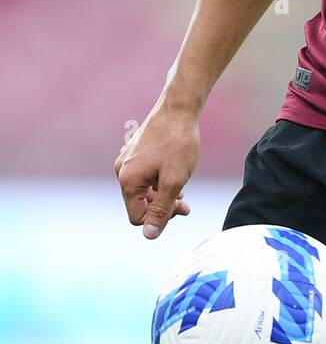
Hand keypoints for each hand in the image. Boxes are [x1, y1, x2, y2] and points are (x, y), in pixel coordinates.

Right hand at [115, 99, 200, 239]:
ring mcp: (127, 160)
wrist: (178, 107)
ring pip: (143, 189)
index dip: (160, 218)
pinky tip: (175, 174)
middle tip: (186, 204)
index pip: (137, 217)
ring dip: (162, 194)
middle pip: (139, 203)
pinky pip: (145, 175)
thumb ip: (161, 209)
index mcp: (127, 180)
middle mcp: (121, 170)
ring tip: (183, 188)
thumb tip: (149, 235)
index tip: (182, 208)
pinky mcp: (135, 151)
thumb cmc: (178, 143)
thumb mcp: (174, 181)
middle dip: (163, 206)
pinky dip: (159, 180)